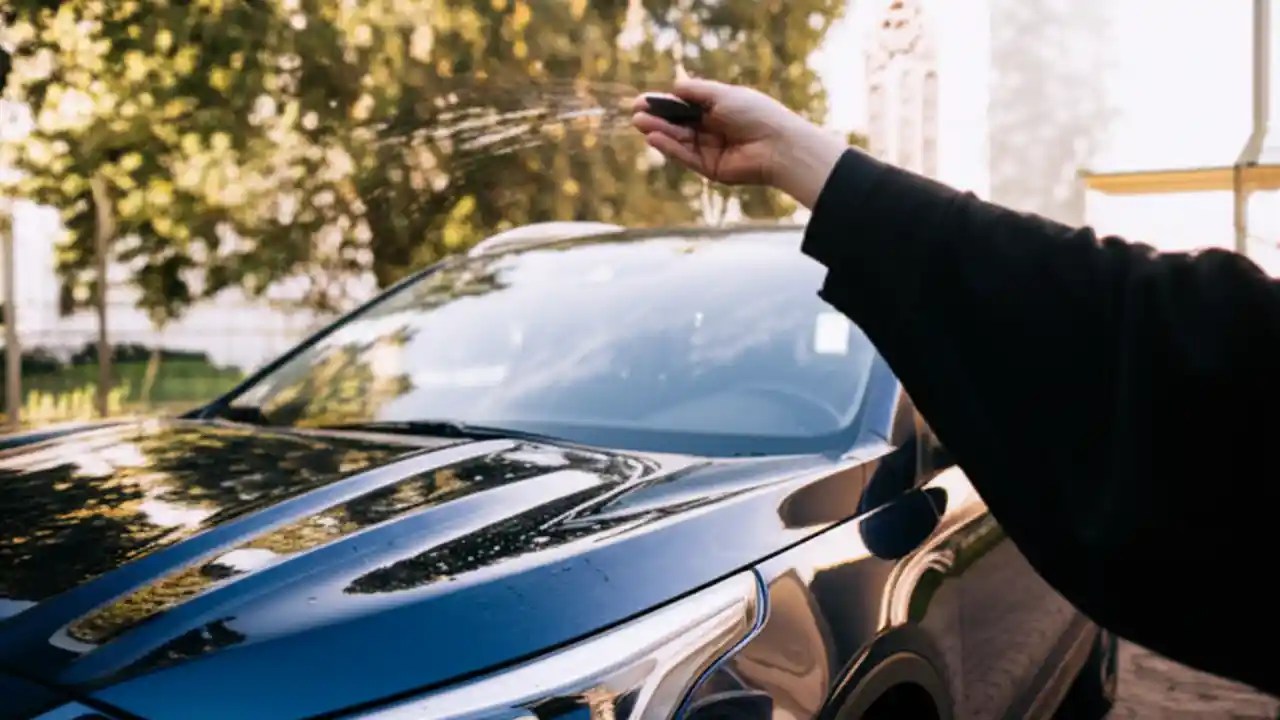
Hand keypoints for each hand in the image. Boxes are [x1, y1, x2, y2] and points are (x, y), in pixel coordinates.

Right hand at [631, 78, 847, 207]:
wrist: (777, 145)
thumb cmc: (755, 114)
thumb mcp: (723, 95)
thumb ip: (696, 91)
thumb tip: (673, 87)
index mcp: (718, 109)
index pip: (685, 106)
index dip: (664, 103)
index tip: (641, 101)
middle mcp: (713, 130)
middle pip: (679, 124)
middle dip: (657, 118)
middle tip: (636, 113)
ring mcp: (711, 150)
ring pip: (679, 140)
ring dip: (659, 132)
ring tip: (640, 123)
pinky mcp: (710, 169)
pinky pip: (686, 157)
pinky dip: (670, 147)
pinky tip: (654, 138)